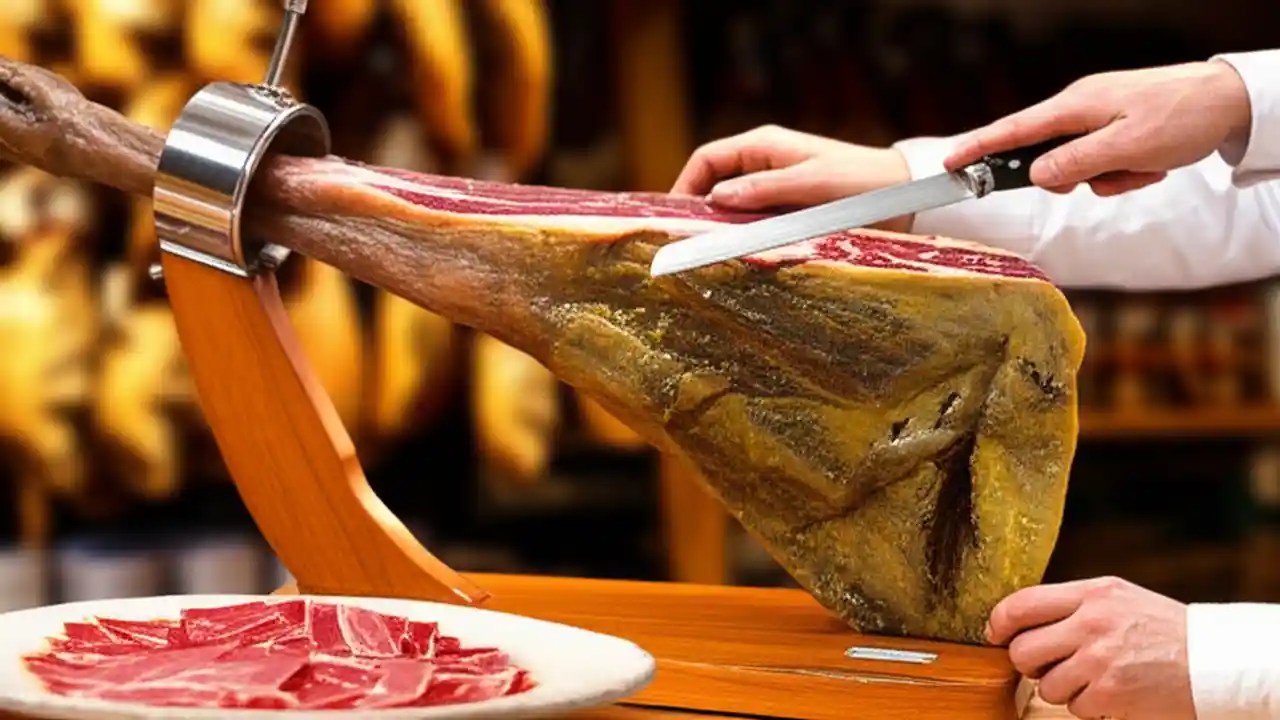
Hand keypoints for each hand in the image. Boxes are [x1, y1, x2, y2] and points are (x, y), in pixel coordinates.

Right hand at [669, 125, 915, 231]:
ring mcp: (776, 186)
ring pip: (734, 207)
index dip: (684, 186)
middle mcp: (765, 164)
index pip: (707, 160)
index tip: (672, 219)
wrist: (903, 193)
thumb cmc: (862, 182)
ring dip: (724, 229)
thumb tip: (715, 198)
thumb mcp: (811, 183)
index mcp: (764, 146)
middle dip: (699, 212)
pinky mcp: (789, 208)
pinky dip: (746, 238)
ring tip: (714, 255)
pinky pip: (756, 222)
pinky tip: (744, 256)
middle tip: (689, 244)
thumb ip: (763, 189)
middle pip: (715, 184)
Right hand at [944, 60, 1252, 196]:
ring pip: (1080, 165)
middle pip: (1048, 156)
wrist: (1229, 99)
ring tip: (1144, 168)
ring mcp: (1099, 118)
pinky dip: (1125, 172)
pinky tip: (1152, 165)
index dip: (977, 149)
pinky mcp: (1117, 127)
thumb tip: (1037, 177)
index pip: (1012, 131)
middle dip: (1074, 178)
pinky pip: (1104, 163)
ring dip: (1109, 178)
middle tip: (1108, 178)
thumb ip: (1075, 164)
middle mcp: (1081, 109)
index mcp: (1074, 107)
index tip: (949, 164)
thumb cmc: (1180, 117)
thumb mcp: (1124, 148)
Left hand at [988, 576, 1194, 719]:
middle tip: (1048, 663)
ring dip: (1061, 688)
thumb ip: (1072, 604)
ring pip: (1044, 685)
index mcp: (1091, 594)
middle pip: (1022, 650)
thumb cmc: (1162, 629)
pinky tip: (1109, 693)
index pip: (1021, 605)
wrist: (1213, 663)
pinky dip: (1087, 706)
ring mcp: (1100, 661)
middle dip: (1028, 662)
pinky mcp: (1110, 694)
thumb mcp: (1117, 598)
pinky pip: (1073, 707)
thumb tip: (1019, 619)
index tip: (996, 634)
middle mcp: (1092, 624)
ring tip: (1090, 677)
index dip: (998, 623)